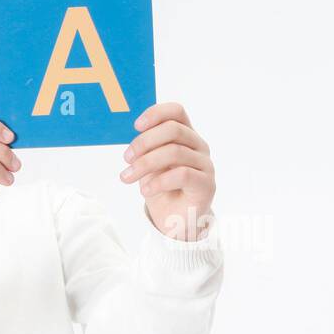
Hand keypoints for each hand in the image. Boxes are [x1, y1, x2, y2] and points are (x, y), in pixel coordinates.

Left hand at [119, 101, 214, 241]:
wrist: (175, 221)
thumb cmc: (162, 189)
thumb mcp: (149, 163)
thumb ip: (145, 147)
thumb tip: (131, 134)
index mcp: (185, 135)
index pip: (177, 112)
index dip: (156, 113)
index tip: (136, 126)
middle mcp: (199, 146)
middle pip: (174, 129)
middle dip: (145, 142)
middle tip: (127, 158)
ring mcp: (205, 165)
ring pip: (175, 152)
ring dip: (146, 163)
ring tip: (128, 177)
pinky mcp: (207, 185)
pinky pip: (183, 174)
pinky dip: (159, 181)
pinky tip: (145, 190)